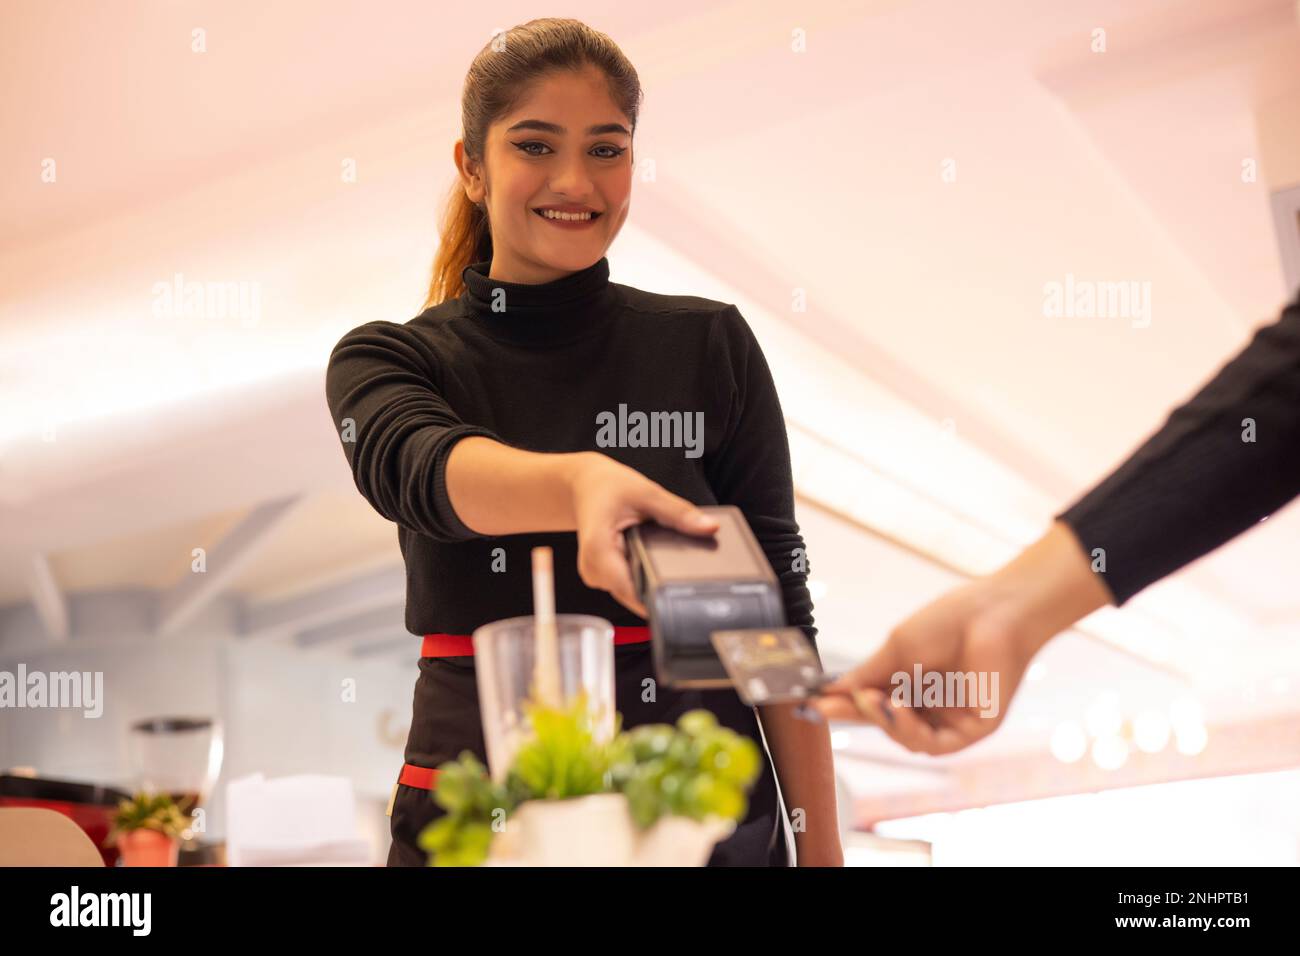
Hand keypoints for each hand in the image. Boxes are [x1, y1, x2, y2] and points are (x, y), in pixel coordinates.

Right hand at [566, 452, 718, 616]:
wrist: (584, 485)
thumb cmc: (608, 486)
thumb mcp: (647, 493)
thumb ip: (679, 513)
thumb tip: (710, 527)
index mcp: (599, 549)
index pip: (631, 590)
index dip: (659, 596)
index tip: (684, 594)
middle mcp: (593, 569)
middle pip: (634, 594)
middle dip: (658, 585)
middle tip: (679, 566)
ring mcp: (595, 576)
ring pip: (631, 592)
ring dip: (648, 579)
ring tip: (655, 552)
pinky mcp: (601, 577)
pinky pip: (627, 585)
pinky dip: (640, 574)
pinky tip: (645, 556)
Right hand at [810, 521, 1110, 754]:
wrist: (994, 611)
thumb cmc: (949, 621)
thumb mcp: (896, 649)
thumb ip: (866, 674)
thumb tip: (829, 691)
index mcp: (915, 683)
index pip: (876, 702)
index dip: (846, 706)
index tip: (812, 705)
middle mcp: (934, 704)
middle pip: (888, 724)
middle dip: (860, 716)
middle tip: (835, 704)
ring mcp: (955, 718)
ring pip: (909, 740)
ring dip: (886, 723)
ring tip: (873, 700)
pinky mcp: (975, 729)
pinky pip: (936, 744)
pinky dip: (910, 731)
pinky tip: (898, 709)